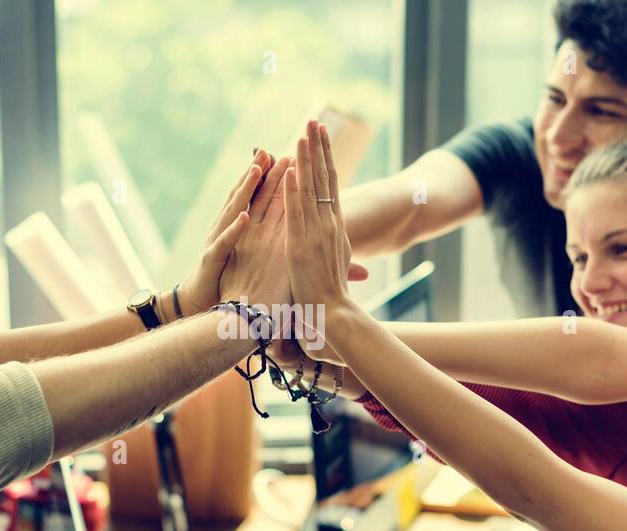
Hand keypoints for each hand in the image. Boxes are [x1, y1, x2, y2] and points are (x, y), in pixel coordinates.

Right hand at [217, 155, 294, 309]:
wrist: (222, 314)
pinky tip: (244, 217)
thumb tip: (313, 238)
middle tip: (271, 149)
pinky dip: (234, 229)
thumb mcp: (271, 265)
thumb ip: (288, 247)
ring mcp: (224, 243)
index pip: (266, 199)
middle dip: (260, 173)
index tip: (292, 157)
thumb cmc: (246, 290)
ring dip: (246, 190)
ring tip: (256, 169)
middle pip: (250, 197)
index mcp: (253, 232)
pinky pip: (226, 243)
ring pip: (235, 211)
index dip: (277, 178)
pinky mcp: (215, 259)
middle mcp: (238, 233)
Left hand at [285, 120, 357, 342]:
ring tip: (302, 135)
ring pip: (311, 189)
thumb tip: (336, 227)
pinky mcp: (301, 245)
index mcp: (335, 225)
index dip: (326, 157)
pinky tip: (289, 171)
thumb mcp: (337, 259)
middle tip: (315, 121)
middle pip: (324, 178)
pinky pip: (296, 213)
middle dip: (319, 148)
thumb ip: (334, 239)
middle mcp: (328, 223)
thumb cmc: (332, 291)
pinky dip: (292, 191)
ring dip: (306, 161)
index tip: (323, 135)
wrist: (333, 313)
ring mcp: (315, 233)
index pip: (331, 182)